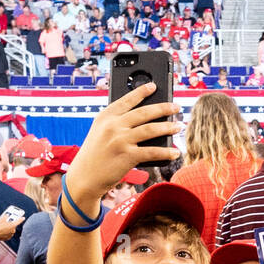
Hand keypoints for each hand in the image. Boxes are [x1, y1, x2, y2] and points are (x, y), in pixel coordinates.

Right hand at [0, 211, 18, 240]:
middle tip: (7, 220)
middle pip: (13, 225)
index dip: (21, 218)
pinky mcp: (8, 238)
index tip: (23, 218)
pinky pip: (8, 233)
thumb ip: (5, 216)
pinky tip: (2, 230)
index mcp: (13, 225)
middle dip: (10, 223)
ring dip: (8, 227)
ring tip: (2, 225)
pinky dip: (6, 232)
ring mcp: (11, 234)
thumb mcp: (1, 219)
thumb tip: (7, 215)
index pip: (19, 221)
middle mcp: (13, 230)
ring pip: (10, 229)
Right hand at [64, 83, 179, 203]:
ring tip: (178, 126)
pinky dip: (166, 152)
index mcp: (106, 116)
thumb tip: (145, 120)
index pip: (127, 99)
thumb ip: (116, 123)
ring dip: (168, 127)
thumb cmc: (94, 155)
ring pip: (151, 129)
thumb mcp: (100, 132)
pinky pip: (152, 152)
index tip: (154, 85)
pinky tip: (175, 152)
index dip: (142, 91)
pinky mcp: (128, 156)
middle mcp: (113, 125)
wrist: (84, 177)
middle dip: (163, 108)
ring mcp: (121, 140)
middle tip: (176, 107)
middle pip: (144, 112)